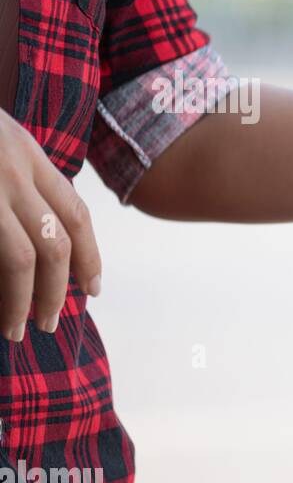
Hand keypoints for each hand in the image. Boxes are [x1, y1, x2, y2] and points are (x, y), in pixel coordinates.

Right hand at [0, 108, 100, 339]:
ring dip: (20, 300)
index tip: (92, 289)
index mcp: (26, 154)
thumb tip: (48, 236)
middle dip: (56, 291)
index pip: (75, 215)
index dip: (90, 257)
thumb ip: (20, 176)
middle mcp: (9, 170)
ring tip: (15, 328)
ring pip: (20, 258)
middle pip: (54, 245)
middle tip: (49, 323)